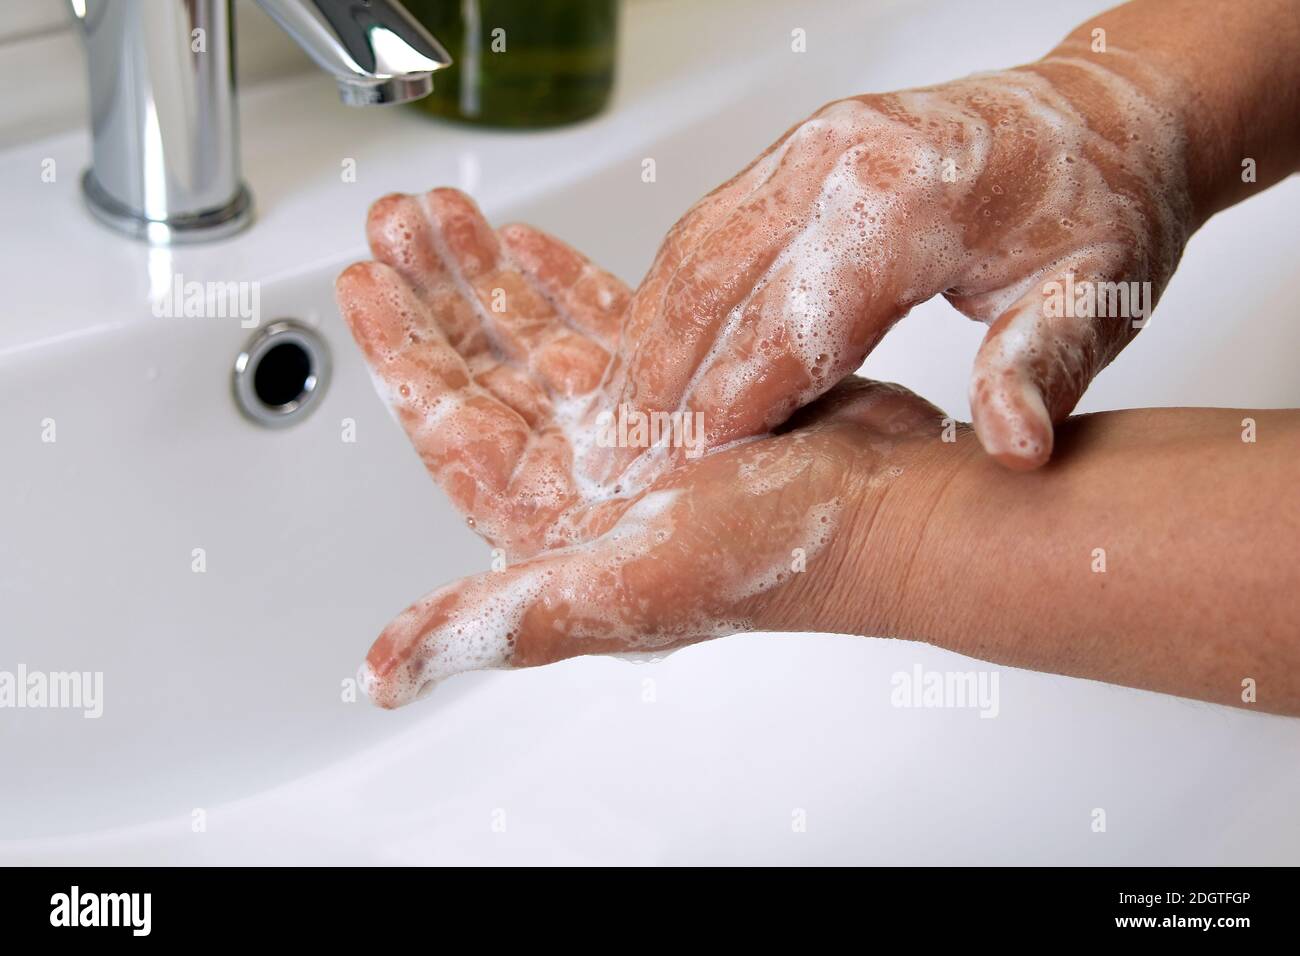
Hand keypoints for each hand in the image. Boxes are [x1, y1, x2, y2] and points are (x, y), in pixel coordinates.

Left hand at [336, 190, 952, 705]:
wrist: (888, 512)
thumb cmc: (773, 557)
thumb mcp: (619, 586)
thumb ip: (495, 622)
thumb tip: (383, 675)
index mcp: (550, 522)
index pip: (451, 427)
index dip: (402, 353)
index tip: (368, 284)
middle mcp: (582, 477)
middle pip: (484, 369)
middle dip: (437, 293)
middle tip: (399, 223)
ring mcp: (631, 429)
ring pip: (537, 338)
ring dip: (491, 276)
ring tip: (448, 214)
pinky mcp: (683, 387)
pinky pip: (605, 324)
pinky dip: (565, 282)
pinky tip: (532, 247)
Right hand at [599, 56, 1194, 471]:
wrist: (1106, 112)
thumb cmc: (1104, 202)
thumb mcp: (1100, 293)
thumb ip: (1043, 370)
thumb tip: (1013, 451)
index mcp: (905, 198)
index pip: (781, 331)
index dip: (721, 417)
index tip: (675, 487)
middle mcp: (839, 159)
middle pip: (709, 290)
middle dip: (656, 391)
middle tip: (617, 472)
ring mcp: (810, 147)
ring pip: (691, 256)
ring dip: (646, 346)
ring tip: (617, 428)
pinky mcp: (798, 153)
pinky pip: (709, 230)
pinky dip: (671, 302)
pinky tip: (655, 359)